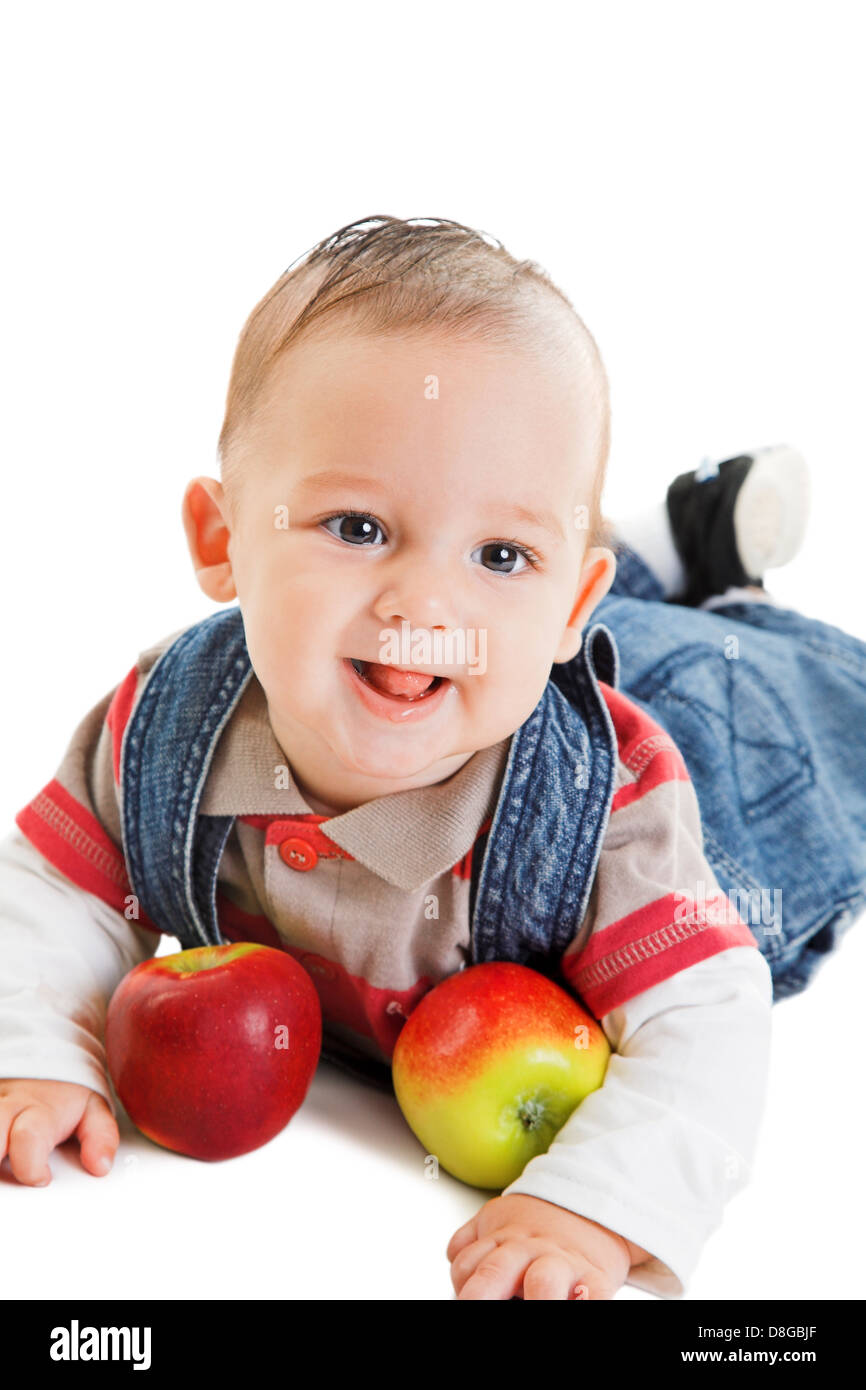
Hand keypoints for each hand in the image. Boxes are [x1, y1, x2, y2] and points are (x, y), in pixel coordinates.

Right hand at [0, 1078, 117, 1185]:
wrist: (43, 1057)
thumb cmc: (64, 1092)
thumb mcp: (92, 1109)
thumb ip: (100, 1137)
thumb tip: (99, 1166)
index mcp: (39, 1112)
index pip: (29, 1137)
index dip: (31, 1166)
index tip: (41, 1179)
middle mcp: (6, 1109)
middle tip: (3, 1187)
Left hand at [446, 1192, 644, 1299]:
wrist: (590, 1208)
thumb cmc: (537, 1227)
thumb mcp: (498, 1222)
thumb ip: (471, 1241)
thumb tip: (452, 1256)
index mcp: (501, 1239)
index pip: (466, 1264)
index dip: (460, 1286)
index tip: (462, 1300)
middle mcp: (528, 1251)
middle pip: (496, 1271)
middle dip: (481, 1294)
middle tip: (473, 1305)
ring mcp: (561, 1265)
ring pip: (542, 1283)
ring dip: (536, 1301)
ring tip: (531, 1306)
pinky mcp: (595, 1280)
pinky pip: (592, 1296)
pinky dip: (586, 1304)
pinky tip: (578, 1303)